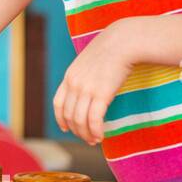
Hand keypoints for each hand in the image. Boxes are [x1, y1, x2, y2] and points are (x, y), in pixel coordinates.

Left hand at [53, 21, 135, 145]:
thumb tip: (87, 90)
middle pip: (69, 116)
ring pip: (80, 120)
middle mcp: (74, 84)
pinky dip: (96, 131)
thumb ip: (84, 76)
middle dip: (77, 131)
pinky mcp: (101, 94)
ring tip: (95, 140)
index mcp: (69, 76)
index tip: (66, 128)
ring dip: (87, 134)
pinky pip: (94, 119)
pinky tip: (101, 136)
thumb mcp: (89, 62)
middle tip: (87, 139)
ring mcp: (86, 89)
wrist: (123, 42)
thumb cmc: (111, 51)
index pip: (58, 104)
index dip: (60, 119)